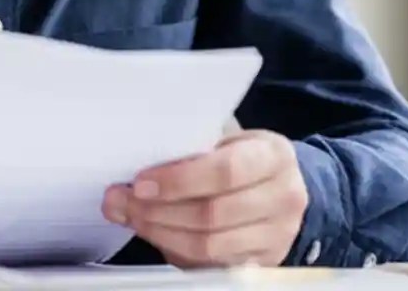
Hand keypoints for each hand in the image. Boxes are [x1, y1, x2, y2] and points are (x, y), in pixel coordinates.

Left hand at [102, 130, 307, 267]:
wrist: (283, 189)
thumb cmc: (247, 159)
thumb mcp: (229, 142)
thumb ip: (187, 154)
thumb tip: (131, 183)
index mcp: (274, 156)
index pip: (226, 171)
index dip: (179, 180)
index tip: (141, 183)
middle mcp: (283, 197)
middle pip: (212, 213)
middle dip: (158, 210)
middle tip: (124, 202)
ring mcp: (276, 236)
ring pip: (208, 246)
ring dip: (161, 233)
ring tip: (134, 218)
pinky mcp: (261, 263)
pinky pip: (210, 265)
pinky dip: (176, 250)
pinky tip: (157, 234)